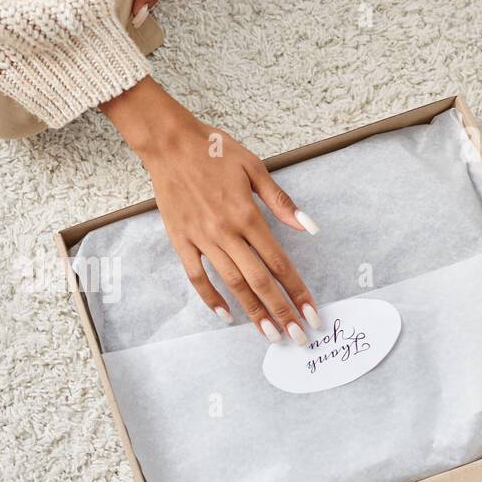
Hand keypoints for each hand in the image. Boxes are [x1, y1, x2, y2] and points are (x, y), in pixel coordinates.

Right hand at [100, 77, 321, 343]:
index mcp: (247, 216)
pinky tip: (225, 315)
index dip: (298, 291)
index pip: (280, 263)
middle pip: (259, 281)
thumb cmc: (214, 151)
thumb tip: (309, 227)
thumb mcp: (254, 168)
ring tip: (269, 334)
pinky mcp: (181, 241)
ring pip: (231, 284)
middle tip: (297, 337)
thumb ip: (281, 202)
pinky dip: (210, 298)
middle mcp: (226, 233)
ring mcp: (201, 239)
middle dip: (281, 311)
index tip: (312, 312)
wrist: (169, 144)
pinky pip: (196, 276)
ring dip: (252, 311)